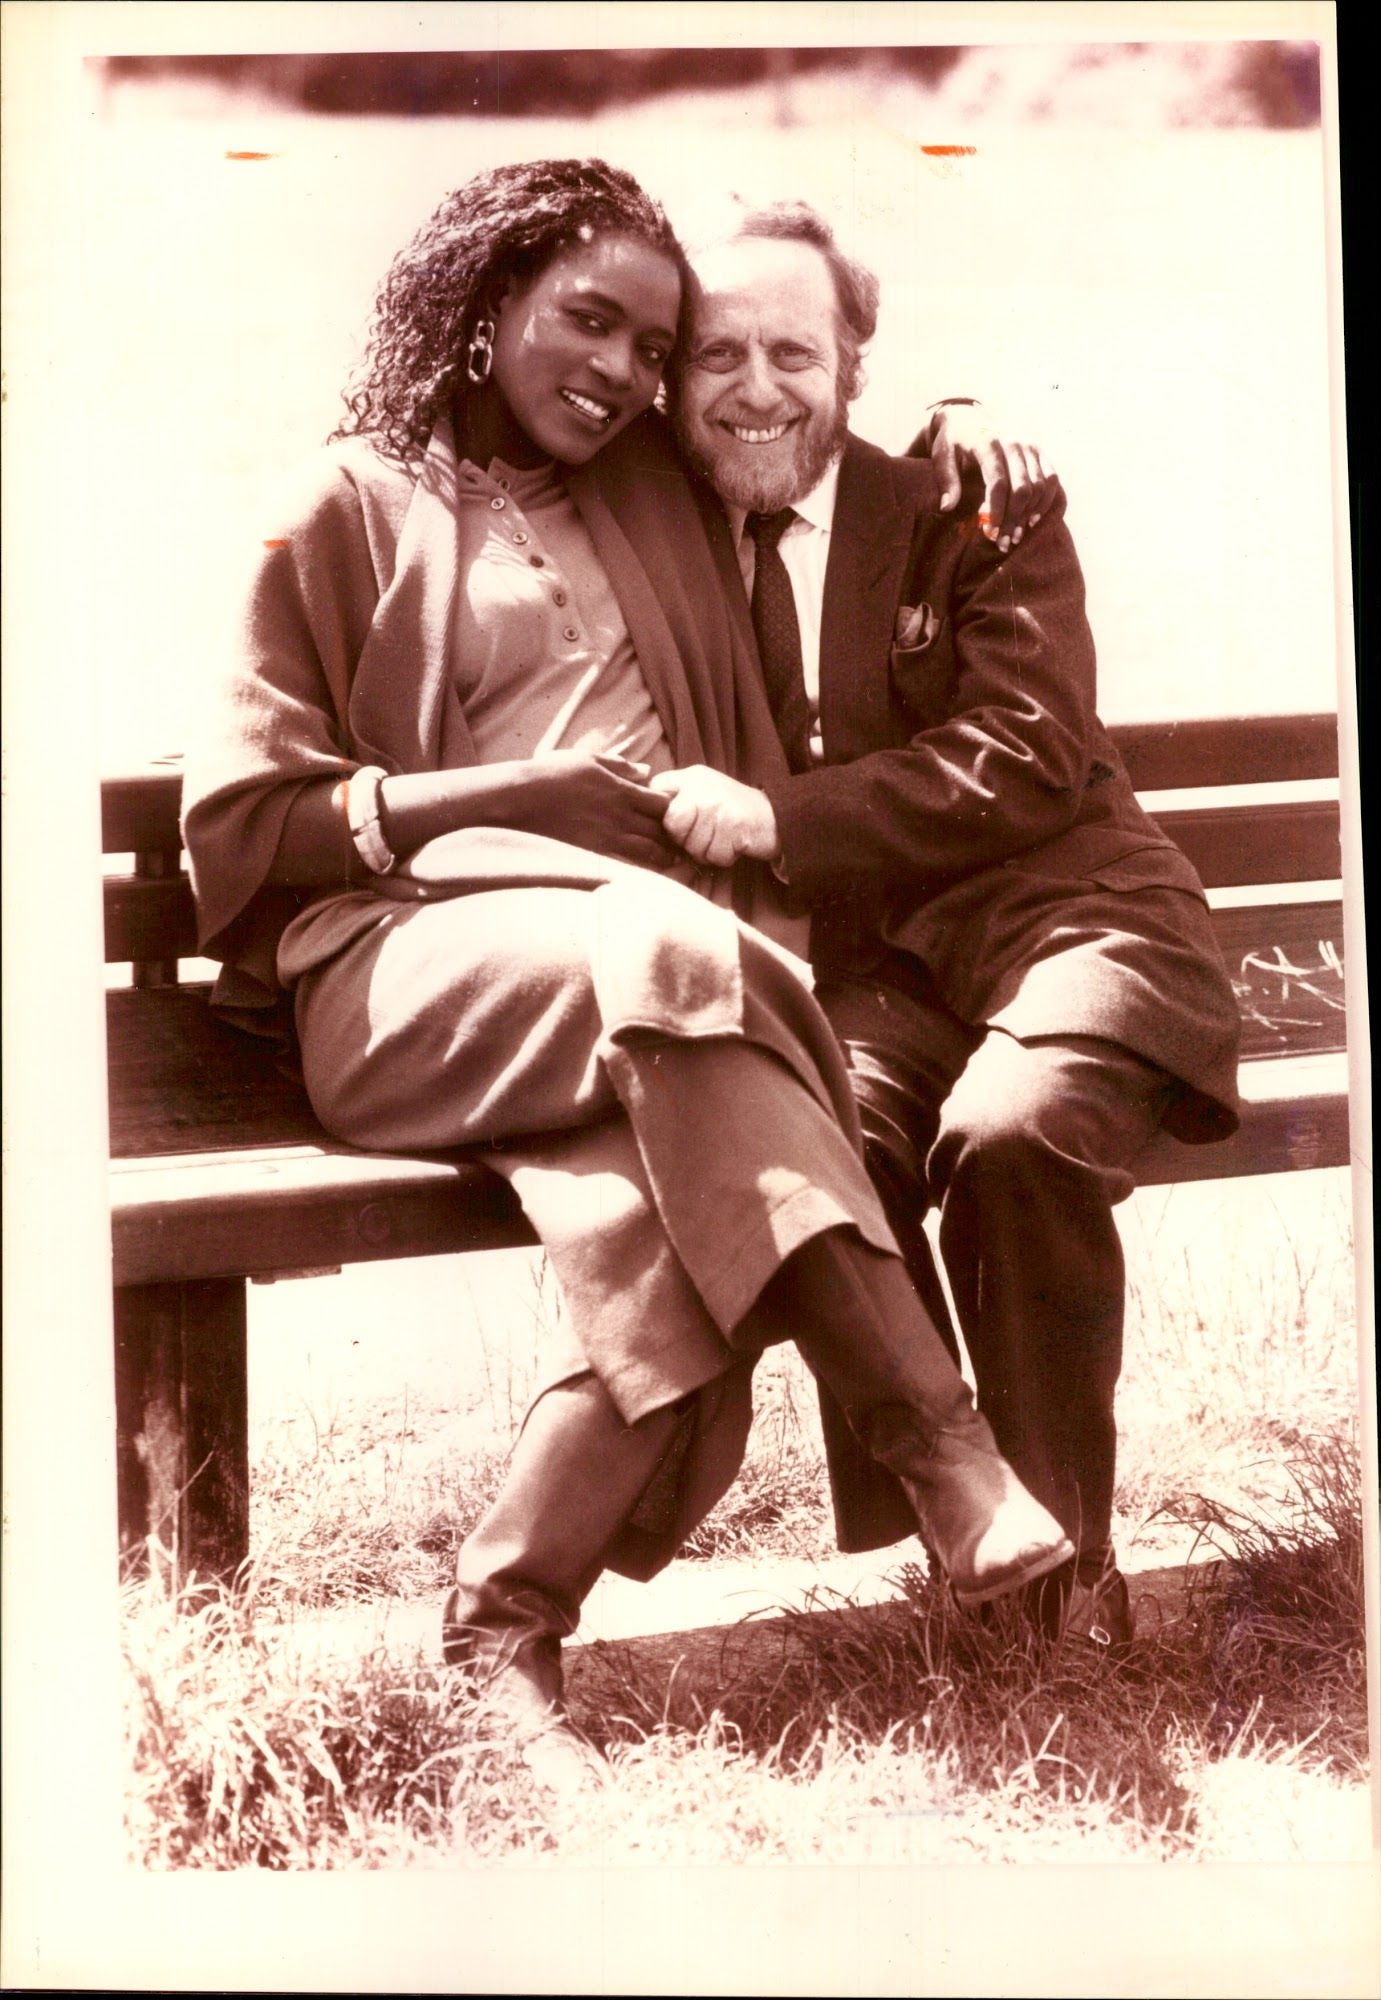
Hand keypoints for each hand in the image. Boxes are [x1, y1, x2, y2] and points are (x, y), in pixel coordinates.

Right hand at [517, 752, 671, 868]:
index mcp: (620, 791)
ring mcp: (607, 840)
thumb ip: (619, 766)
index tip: (666, 811)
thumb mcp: (586, 760)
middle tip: (670, 838)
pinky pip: (628, 867)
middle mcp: (619, 817)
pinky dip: (640, 869)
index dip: (670, 808)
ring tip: (661, 856)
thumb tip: (648, 772)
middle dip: (670, 834)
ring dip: (659, 855)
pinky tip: (641, 869)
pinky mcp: (594, 857)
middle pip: (662, 831)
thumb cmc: (549, 775)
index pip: (664, 803)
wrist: (517, 801)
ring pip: (650, 853)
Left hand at [648, 765, 779, 867]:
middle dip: (687, 838)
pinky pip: (713, 856)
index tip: (683, 820)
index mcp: (692, 776)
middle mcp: (703, 788)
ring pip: (693, 845)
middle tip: (707, 833)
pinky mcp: (733, 828)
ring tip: (723, 837)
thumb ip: (675, 794)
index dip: (665, 813)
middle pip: (674, 826)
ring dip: (707, 850)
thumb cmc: (732, 809)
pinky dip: (723, 857)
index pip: (658, 791)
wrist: (776, 817)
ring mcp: (718, 807)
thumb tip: (647, 810)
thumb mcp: (702, 789)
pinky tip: (733, 844)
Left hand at [922, 403, 1058, 551]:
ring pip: (1039, 486)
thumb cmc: (953, 442)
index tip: (989, 533)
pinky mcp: (1039, 451)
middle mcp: (1013, 442)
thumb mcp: (941, 456)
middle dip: (1013, 518)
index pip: (997, 481)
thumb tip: (947, 507)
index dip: (995, 510)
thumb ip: (946, 480)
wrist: (969, 418)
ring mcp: (1029, 446)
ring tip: (1015, 536)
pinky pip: (1051, 479)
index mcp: (987, 442)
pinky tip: (1032, 520)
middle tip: (1002, 542)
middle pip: (1022, 487)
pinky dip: (1044, 501)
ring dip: (1029, 514)